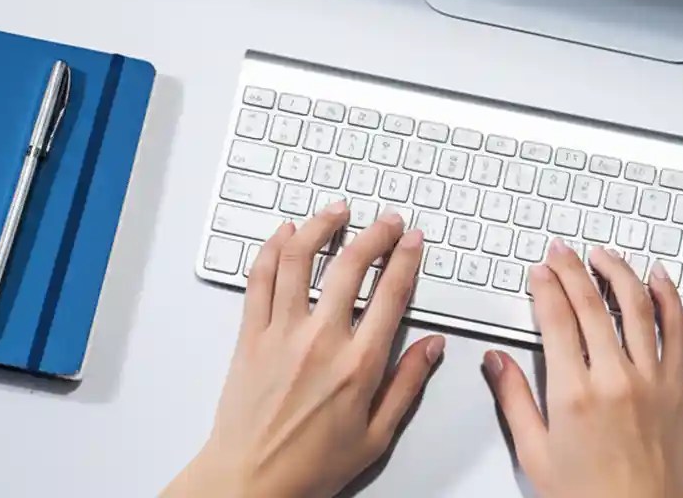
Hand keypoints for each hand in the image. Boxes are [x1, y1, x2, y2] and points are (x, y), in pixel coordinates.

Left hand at [164, 202, 444, 497]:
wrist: (250, 482)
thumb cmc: (310, 466)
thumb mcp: (376, 436)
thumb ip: (407, 385)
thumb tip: (432, 347)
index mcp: (359, 365)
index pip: (391, 293)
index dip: (407, 258)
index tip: (414, 240)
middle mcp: (321, 341)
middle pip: (352, 265)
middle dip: (376, 234)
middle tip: (388, 222)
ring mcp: (281, 333)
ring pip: (301, 259)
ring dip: (321, 226)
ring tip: (338, 211)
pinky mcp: (250, 336)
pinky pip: (260, 279)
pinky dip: (273, 248)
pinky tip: (285, 234)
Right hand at [484, 240, 682, 497]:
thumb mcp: (536, 454)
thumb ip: (515, 400)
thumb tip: (496, 362)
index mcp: (573, 394)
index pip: (556, 318)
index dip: (545, 286)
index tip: (539, 271)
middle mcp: (614, 379)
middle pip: (592, 304)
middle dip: (573, 269)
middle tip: (562, 251)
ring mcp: (651, 380)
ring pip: (637, 306)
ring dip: (618, 272)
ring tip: (603, 254)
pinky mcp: (679, 388)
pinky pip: (678, 331)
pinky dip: (669, 299)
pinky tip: (659, 280)